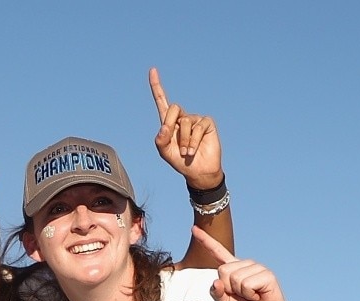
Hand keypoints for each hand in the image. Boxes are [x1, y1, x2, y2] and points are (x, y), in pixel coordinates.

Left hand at [150, 70, 222, 189]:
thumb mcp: (165, 152)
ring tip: (186, 153)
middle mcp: (182, 117)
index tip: (152, 70)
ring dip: (184, 141)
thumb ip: (160, 140)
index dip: (156, 86)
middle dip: (172, 125)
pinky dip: (193, 142)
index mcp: (169, 122)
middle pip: (174, 108)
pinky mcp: (207, 123)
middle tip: (175, 143)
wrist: (197, 171)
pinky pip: (198, 128)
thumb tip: (165, 127)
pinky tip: (193, 151)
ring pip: (185, 122)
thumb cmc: (179, 161)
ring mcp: (196, 119)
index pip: (161, 101)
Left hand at [188, 227, 285, 300]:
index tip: (193, 229)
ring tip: (251, 295)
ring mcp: (256, 267)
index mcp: (233, 268)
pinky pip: (246, 284)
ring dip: (240, 293)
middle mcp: (244, 264)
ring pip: (234, 278)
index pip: (217, 251)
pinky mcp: (267, 274)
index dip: (205, 241)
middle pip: (222, 270)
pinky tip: (258, 295)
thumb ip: (217, 293)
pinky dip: (249, 294)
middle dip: (228, 288)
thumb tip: (216, 282)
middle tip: (241, 295)